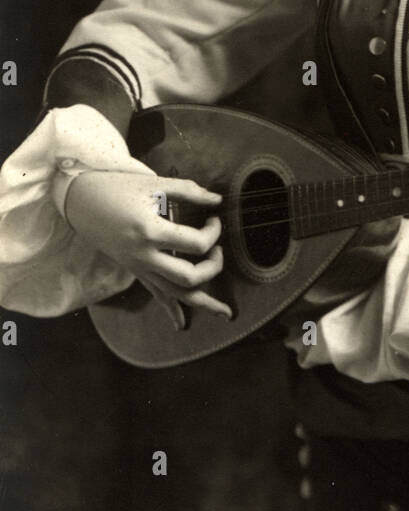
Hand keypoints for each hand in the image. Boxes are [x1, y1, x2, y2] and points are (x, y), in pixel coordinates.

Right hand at [63, 169, 229, 327]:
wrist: (81, 201)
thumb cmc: (119, 188)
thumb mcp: (155, 185)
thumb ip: (189, 191)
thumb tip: (218, 200)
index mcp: (150, 232)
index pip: (196, 244)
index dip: (214, 232)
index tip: (214, 218)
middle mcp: (143, 256)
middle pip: (189, 277)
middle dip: (213, 268)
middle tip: (218, 250)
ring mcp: (138, 267)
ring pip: (175, 294)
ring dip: (202, 303)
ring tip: (226, 313)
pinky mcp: (135, 271)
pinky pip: (155, 295)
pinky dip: (171, 311)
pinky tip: (182, 325)